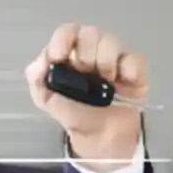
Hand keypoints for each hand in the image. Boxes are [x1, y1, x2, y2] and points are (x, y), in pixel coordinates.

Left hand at [24, 23, 144, 161]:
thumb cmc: (74, 116)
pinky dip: (130, 69)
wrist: (102, 140)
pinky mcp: (133, 71)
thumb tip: (42, 61)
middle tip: (87, 74)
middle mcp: (90, 53)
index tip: (61, 57)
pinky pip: (134, 58)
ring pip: (111, 40)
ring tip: (106, 82)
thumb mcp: (47, 101)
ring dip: (106, 61)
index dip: (63, 39)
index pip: (66, 32)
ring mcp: (113, 60)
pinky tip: (124, 84)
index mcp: (68, 56)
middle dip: (86, 55)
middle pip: (90, 33)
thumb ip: (38, 80)